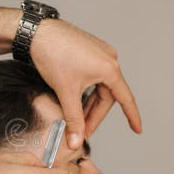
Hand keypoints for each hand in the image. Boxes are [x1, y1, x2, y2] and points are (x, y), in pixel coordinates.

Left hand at [30, 18, 141, 148]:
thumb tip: (76, 142)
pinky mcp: (89, 50)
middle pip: (107, 95)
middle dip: (95, 115)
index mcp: (110, 68)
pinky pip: (93, 76)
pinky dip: (85, 90)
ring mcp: (99, 53)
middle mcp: (109, 58)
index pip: (125, 98)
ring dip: (89, 103)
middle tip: (83, 131)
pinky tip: (74, 99)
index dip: (132, 116)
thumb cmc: (52, 54)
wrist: (36, 32)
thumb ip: (73, 119)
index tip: (138, 129)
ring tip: (76, 118)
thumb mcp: (65, 92)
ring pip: (99, 86)